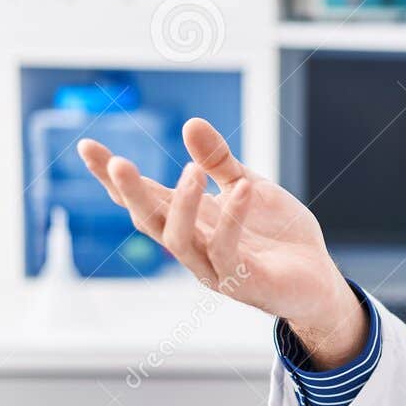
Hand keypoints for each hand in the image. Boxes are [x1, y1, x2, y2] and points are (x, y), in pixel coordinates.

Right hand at [76, 118, 366, 363]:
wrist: (318, 280)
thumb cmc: (278, 236)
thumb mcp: (249, 187)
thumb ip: (219, 162)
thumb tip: (190, 122)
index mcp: (189, 222)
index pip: (143, 198)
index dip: (113, 177)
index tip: (87, 145)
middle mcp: (193, 247)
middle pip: (148, 221)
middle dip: (130, 194)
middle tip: (116, 163)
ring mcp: (214, 269)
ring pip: (179, 241)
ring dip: (180, 205)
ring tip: (191, 171)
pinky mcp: (244, 282)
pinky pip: (229, 250)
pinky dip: (233, 218)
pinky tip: (243, 189)